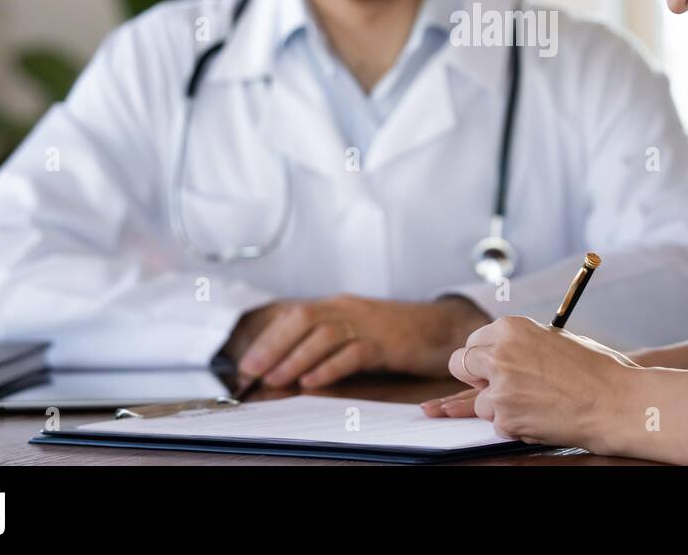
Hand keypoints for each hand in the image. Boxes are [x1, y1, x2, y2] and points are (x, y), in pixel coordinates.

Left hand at [221, 294, 488, 388]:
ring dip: (296, 357)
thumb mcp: (356, 334)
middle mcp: (350, 310)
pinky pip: (356, 352)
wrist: (441, 329)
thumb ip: (326, 344)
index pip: (295, 315)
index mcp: (339, 306)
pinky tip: (313, 381)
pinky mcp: (389, 343)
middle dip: (274, 345)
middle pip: (304, 319)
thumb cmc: (394, 337)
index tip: (247, 363)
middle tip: (252, 371)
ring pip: (326, 335)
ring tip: (276, 378)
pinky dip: (331, 367)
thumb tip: (286, 366)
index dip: (268, 338)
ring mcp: (370, 324)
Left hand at [421, 316, 639, 451]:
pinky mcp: (506, 418)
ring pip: (480, 400)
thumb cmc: (594, 369)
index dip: (482, 357)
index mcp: (511, 328)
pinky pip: (498, 424)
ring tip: (535, 403)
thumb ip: (521, 343)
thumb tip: (500, 350)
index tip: (491, 366)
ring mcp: (500, 388)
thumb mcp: (554, 338)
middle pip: (460, 364)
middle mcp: (499, 354)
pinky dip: (515, 425)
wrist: (614, 401)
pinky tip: (541, 416)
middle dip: (475, 377)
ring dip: (500, 406)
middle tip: (495, 385)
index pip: (473, 341)